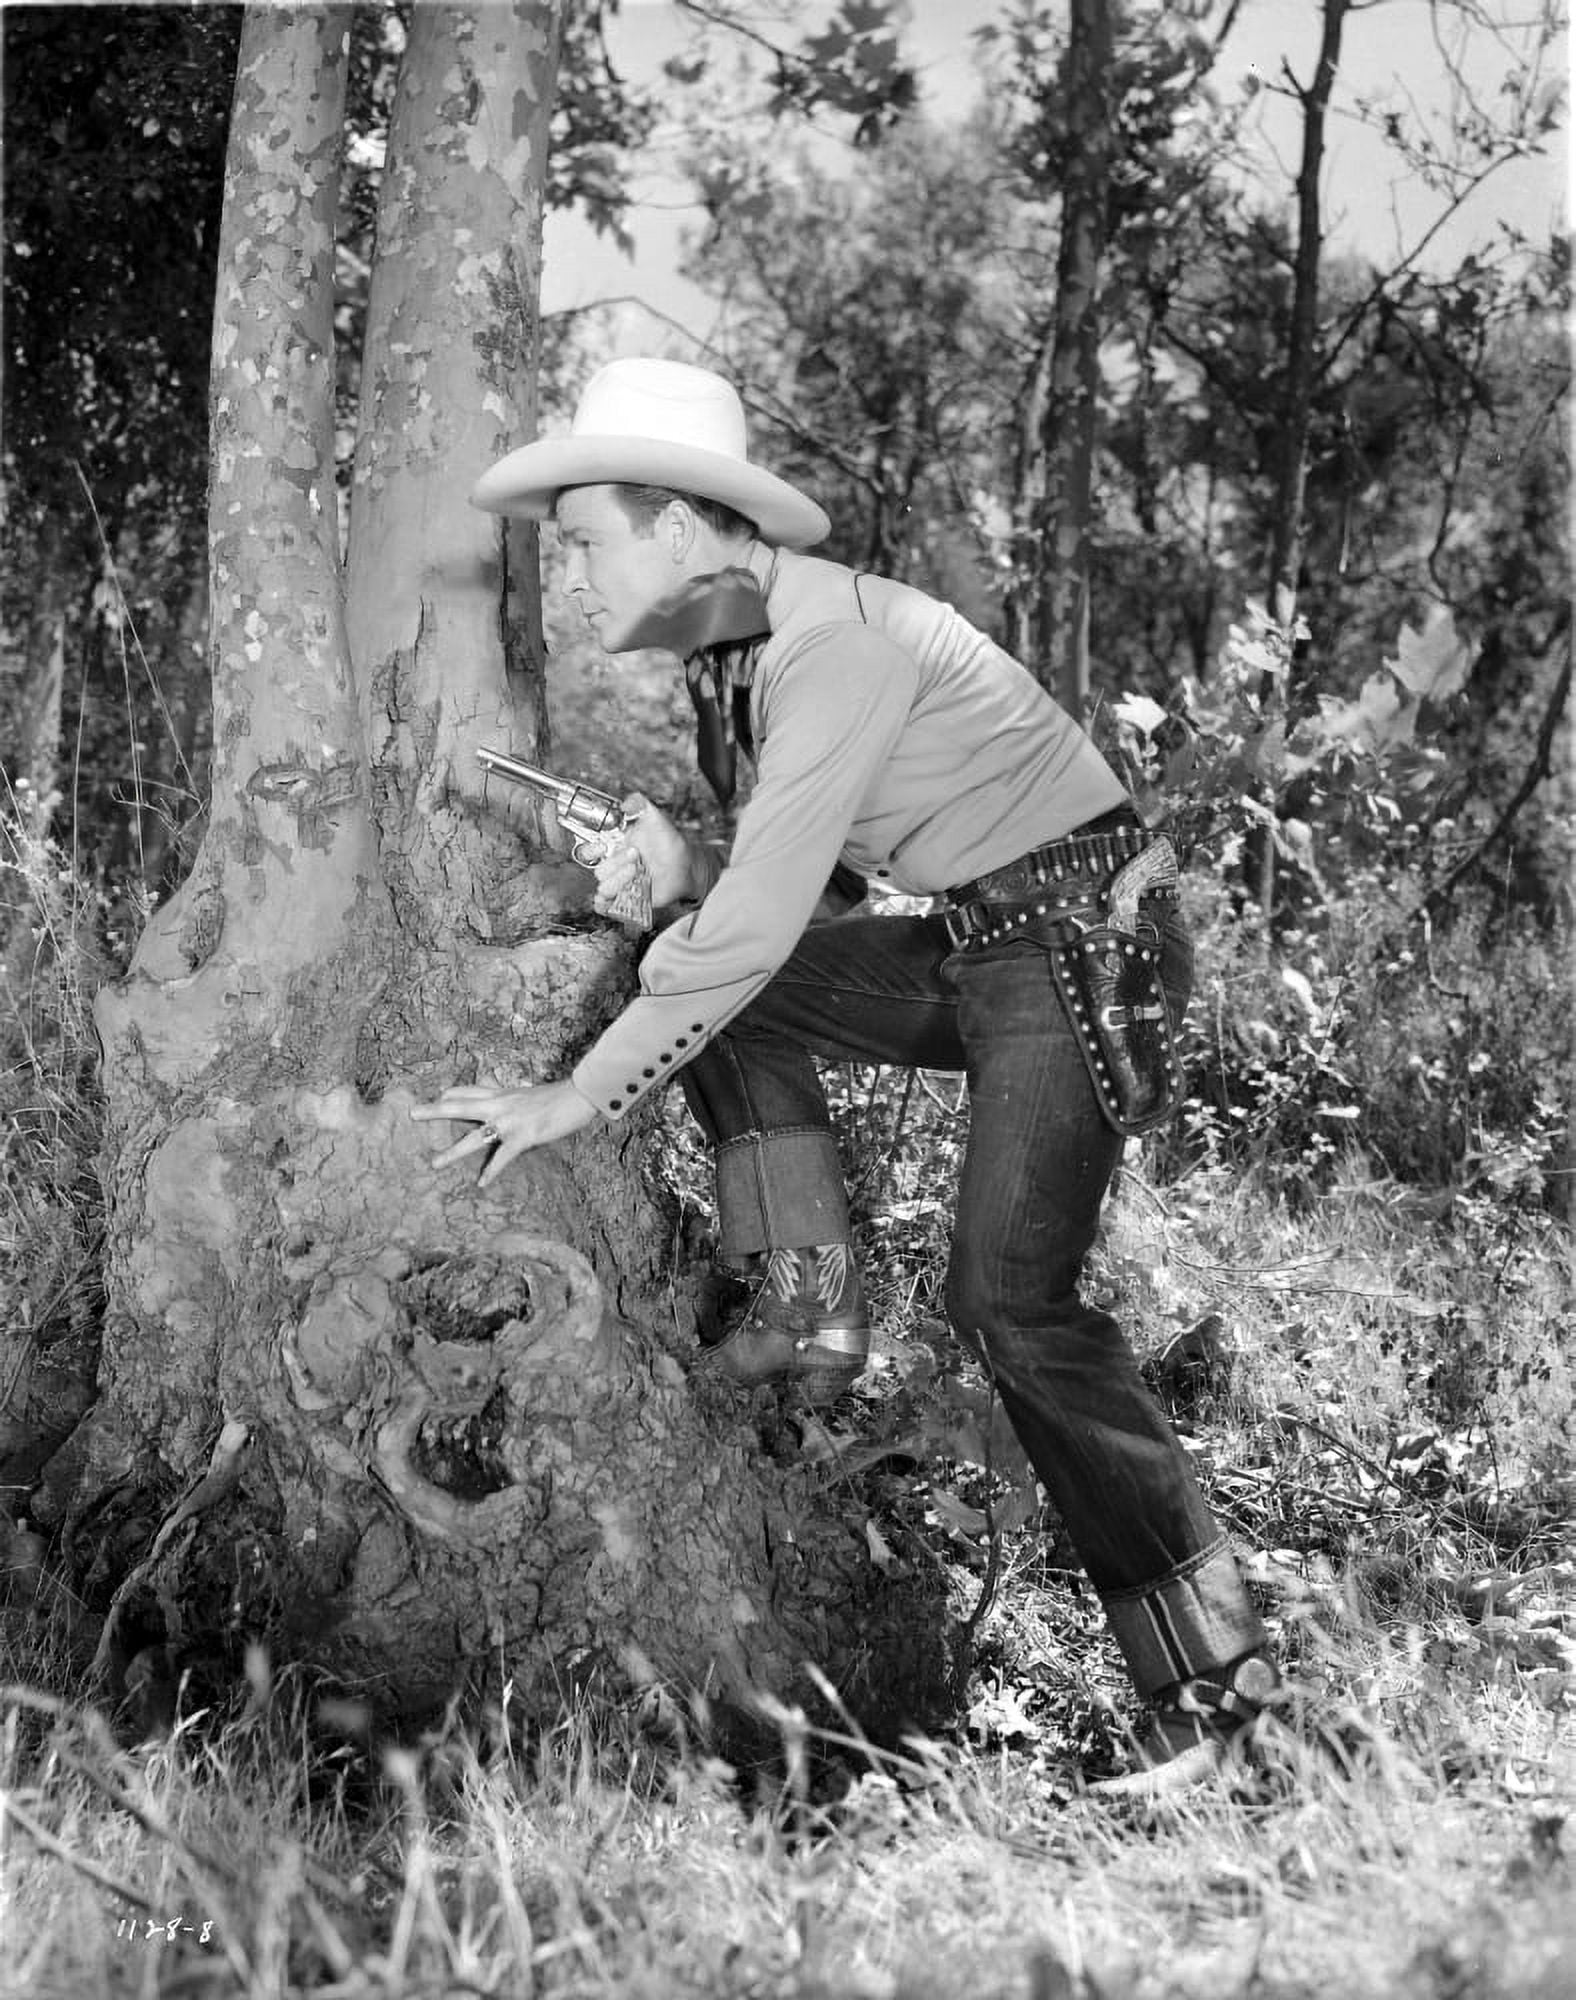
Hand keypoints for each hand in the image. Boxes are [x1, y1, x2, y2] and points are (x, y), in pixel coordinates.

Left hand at [411, 1080, 595, 1187]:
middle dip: (434, 1110)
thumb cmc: (560, 1096)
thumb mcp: (531, 1094)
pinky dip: (492, 1171)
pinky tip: (481, 1183)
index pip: (469, 1090)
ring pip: (473, 1136)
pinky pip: (502, 1157)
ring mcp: (509, 1121)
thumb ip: (516, 1100)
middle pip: (459, 1105)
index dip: (451, 1094)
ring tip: (435, 1163)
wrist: (579, 1094)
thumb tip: (512, 1104)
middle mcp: (500, 1105)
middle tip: (412, 1113)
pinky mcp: (523, 1135)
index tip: (437, 1097)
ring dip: (452, 1151)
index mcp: (502, 1094)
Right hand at [592, 793, 700, 912]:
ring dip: (618, 880)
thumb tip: (625, 803)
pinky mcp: (629, 900)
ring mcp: (621, 885)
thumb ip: (640, 804)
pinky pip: (607, 907)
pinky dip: (609, 903)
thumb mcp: (656, 817)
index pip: (588, 851)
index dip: (590, 850)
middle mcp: (614, 867)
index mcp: (614, 848)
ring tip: (637, 871)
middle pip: (599, 871)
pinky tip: (624, 892)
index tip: (602, 845)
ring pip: (604, 888)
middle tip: (635, 854)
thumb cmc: (669, 842)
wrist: (686, 865)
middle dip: (616, 863)